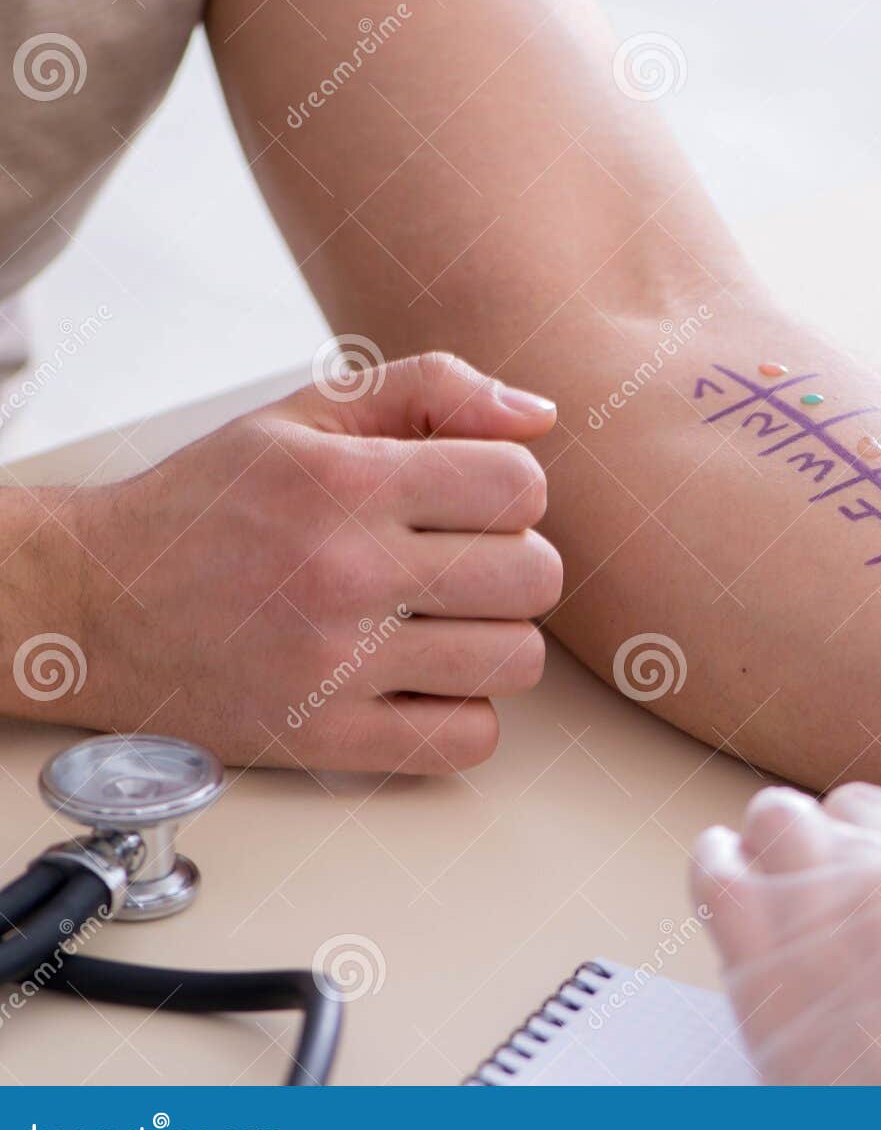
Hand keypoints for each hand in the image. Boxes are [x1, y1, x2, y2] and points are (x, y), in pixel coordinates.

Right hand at [40, 351, 561, 771]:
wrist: (91, 604)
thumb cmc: (210, 504)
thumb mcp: (305, 415)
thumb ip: (430, 389)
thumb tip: (539, 418)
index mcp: (347, 481)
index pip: (519, 485)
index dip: (513, 492)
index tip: (473, 506)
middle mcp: (345, 570)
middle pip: (535, 576)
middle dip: (514, 566)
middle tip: (463, 568)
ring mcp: (336, 665)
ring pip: (516, 661)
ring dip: (497, 642)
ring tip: (445, 626)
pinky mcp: (323, 740)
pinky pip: (467, 740)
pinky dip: (464, 715)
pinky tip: (423, 684)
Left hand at [690, 783, 880, 1085]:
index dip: (876, 852)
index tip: (870, 883)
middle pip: (837, 811)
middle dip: (826, 844)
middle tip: (820, 892)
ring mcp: (827, 902)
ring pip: (776, 820)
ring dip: (774, 847)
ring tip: (770, 883)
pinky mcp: (765, 958)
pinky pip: (716, 874)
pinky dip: (714, 868)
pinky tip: (722, 882)